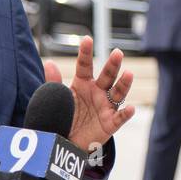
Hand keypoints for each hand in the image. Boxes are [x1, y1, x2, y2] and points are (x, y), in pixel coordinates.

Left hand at [43, 36, 136, 154]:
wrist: (67, 140)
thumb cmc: (65, 114)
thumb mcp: (59, 98)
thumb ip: (53, 82)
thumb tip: (49, 63)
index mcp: (84, 83)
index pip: (85, 65)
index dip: (86, 53)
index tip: (87, 39)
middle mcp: (98, 92)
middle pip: (107, 76)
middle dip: (113, 65)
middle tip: (117, 53)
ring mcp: (106, 106)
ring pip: (118, 93)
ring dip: (124, 84)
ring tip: (128, 74)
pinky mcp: (110, 123)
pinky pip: (120, 117)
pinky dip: (126, 113)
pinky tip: (130, 108)